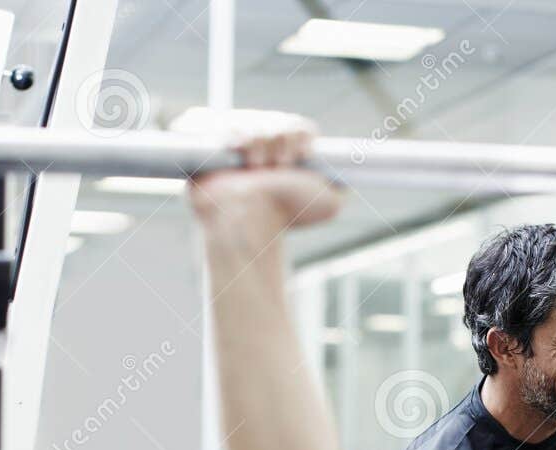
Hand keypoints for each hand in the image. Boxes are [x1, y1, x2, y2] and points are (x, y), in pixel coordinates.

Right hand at [187, 111, 342, 232]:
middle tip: (274, 167)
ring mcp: (228, 143)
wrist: (251, 224)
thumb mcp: (328, 202)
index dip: (298, 135)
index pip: (295, 126)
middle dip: (276, 139)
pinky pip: (200, 119)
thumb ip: (343, 183)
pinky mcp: (199, 144)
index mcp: (284, 152)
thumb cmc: (284, 216)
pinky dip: (216, 127)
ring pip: (243, 119)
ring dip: (253, 140)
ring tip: (253, 166)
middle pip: (270, 119)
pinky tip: (232, 147)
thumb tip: (356, 170)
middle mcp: (257, 144)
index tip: (300, 156)